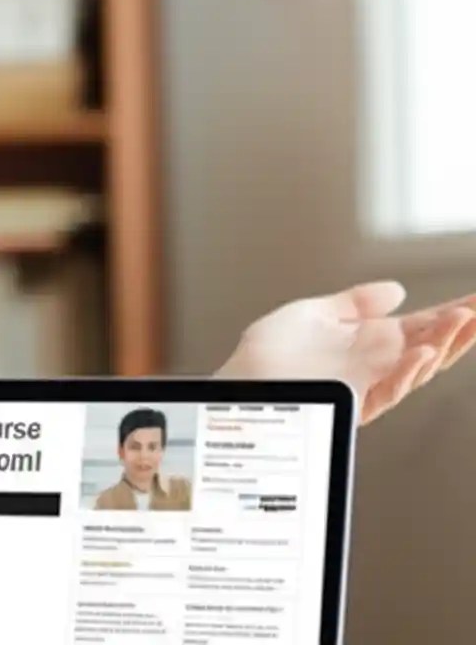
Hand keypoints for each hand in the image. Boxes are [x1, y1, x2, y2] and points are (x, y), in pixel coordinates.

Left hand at [216, 280, 475, 424]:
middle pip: (429, 349)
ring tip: (460, 322)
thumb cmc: (266, 354)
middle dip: (458, 331)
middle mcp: (373, 365)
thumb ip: (355, 302)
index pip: (420, 326)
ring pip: (417, 370)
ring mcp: (366, 385)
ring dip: (442, 347)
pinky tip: (421, 354)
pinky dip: (407, 372)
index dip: (450, 314)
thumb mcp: (312, 313)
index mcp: (367, 342)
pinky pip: (389, 390)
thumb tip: (396, 290)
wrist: (240, 383)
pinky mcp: (353, 404)